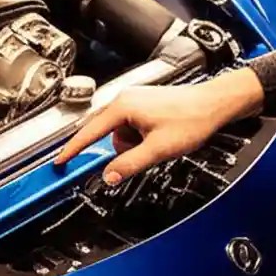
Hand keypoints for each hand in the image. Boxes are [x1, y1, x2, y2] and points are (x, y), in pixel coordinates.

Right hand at [54, 68, 264, 184]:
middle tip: (131, 159)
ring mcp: (134, 100)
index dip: (73, 149)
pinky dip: (138, 138)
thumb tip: (109, 176)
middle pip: (103, 132)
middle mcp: (124, 100)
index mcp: (122, 107)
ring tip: (155, 146)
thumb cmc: (191, 118)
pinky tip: (157, 139)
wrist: (215, 104)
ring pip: (118, 132)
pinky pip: (130, 127)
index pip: (89, 132)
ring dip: (130, 145)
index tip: (60, 160)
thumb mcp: (158, 149)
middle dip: (116, 150)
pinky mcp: (144, 104)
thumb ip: (130, 164)